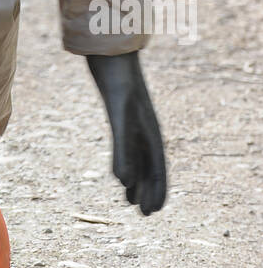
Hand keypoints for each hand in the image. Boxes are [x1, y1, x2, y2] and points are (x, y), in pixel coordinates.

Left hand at [86, 52, 166, 214]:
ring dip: (137, 180)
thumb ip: (122, 149)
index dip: (157, 189)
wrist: (109, 53)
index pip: (157, 167)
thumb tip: (123, 182)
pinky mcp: (119, 116)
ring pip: (138, 158)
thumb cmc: (118, 81)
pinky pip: (127, 146)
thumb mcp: (120, 115)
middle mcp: (144, 129)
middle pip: (149, 166)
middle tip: (144, 214)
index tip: (153, 211)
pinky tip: (120, 174)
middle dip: (148, 190)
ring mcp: (133, 122)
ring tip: (131, 201)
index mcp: (150, 131)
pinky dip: (126, 163)